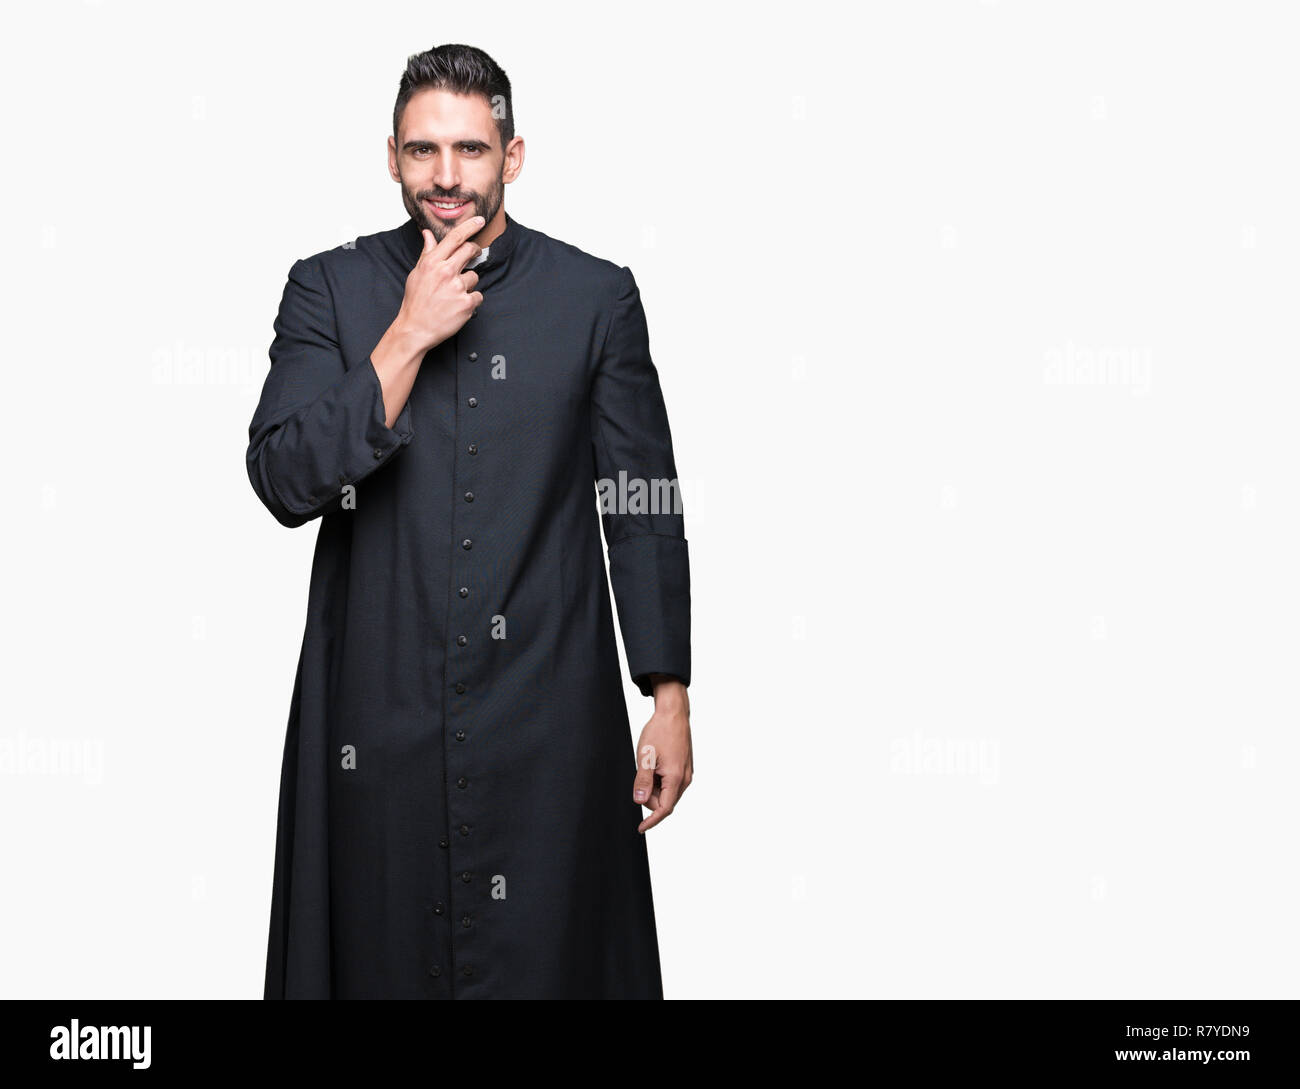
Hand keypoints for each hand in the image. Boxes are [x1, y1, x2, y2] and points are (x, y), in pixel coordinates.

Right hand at [394, 215, 484, 351]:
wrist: (416, 329)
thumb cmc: (415, 301)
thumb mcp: (417, 273)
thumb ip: (427, 253)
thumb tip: (428, 234)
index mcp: (432, 263)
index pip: (455, 238)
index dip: (469, 226)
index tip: (479, 220)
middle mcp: (446, 272)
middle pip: (469, 250)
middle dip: (474, 251)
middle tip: (473, 254)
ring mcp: (457, 288)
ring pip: (474, 276)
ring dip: (468, 284)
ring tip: (453, 295)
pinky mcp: (466, 303)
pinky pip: (478, 296)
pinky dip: (471, 301)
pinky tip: (458, 306)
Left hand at [632, 677, 692, 832]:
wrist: (673, 714)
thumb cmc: (660, 732)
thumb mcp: (645, 757)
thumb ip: (643, 782)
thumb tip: (640, 802)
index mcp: (676, 778)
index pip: (664, 809)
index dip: (651, 821)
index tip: (641, 828)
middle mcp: (684, 779)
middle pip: (664, 802)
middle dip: (650, 796)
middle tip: (641, 774)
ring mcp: (686, 774)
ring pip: (667, 793)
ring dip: (654, 786)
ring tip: (649, 764)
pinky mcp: (684, 769)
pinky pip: (670, 783)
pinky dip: (659, 780)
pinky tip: (655, 763)